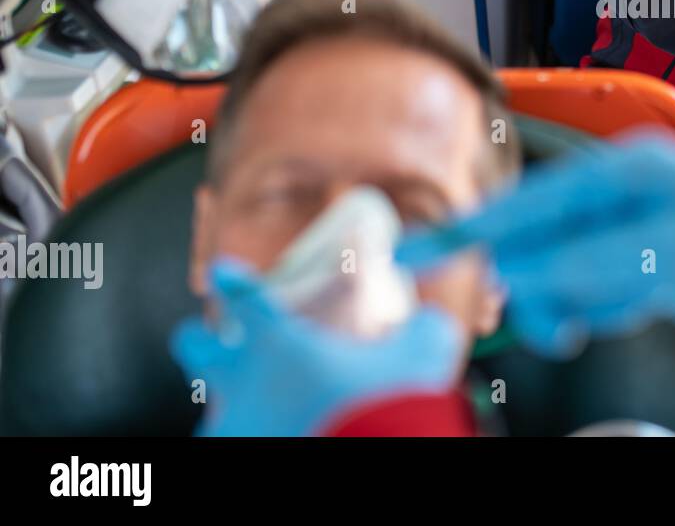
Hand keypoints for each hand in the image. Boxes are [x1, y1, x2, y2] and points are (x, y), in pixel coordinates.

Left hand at [170, 260, 464, 436]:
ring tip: (268, 410)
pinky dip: (257, 438)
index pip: (240, 295)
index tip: (221, 271)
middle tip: (216, 343)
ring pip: (216, 406)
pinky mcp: (236, 459)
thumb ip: (421, 328)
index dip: (229, 280)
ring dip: (239, 404)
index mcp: (280, 340)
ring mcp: (236, 424)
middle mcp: (245, 380)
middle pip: (193, 344)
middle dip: (199, 339)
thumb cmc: (393, 399)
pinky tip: (284, 436)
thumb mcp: (424, 350)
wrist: (380, 451)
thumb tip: (425, 323)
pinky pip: (236, 442)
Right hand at [395, 139, 674, 356]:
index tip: (413, 257)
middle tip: (552, 324)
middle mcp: (626, 192)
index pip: (528, 203)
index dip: (467, 231)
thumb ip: (583, 263)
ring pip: (567, 267)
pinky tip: (633, 306)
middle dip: (535, 281)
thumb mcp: (665, 256)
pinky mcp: (653, 259)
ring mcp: (639, 227)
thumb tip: (513, 272)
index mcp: (625, 171)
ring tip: (603, 317)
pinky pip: (599, 284)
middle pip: (541, 238)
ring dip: (572, 298)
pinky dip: (603, 303)